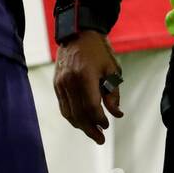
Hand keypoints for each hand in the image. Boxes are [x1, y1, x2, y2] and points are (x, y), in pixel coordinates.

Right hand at [53, 30, 122, 144]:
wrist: (78, 33)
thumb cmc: (99, 50)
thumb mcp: (112, 69)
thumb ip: (113, 93)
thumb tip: (116, 114)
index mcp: (85, 76)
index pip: (91, 106)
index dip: (99, 119)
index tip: (107, 125)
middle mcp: (70, 81)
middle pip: (79, 113)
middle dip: (90, 129)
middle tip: (100, 139)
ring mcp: (61, 83)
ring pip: (69, 112)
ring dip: (81, 125)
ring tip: (92, 133)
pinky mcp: (56, 84)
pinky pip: (63, 106)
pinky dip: (72, 116)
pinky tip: (81, 122)